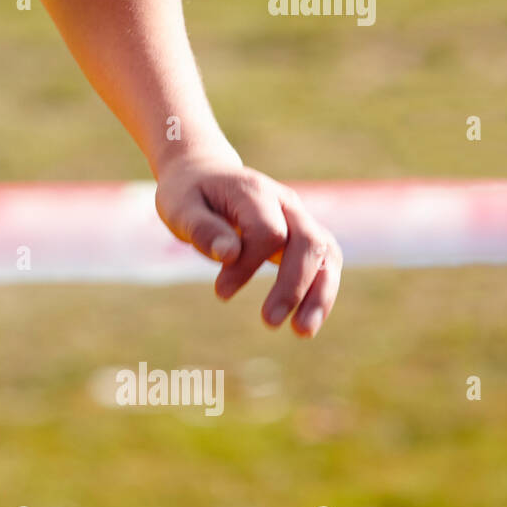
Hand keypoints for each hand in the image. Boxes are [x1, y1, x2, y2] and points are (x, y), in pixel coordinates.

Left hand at [154, 155, 342, 336]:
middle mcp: (285, 202)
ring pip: (326, 253)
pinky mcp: (303, 233)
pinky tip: (305, 321)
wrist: (205, 175)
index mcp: (253, 191)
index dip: (248, 266)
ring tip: (302, 332)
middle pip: (308, 242)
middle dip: (293, 285)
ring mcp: (299, 216)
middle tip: (269, 322)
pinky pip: (325, 262)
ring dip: (319, 294)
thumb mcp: (180, 207)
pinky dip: (320, 292)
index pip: (267, 232)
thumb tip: (229, 255)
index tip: (221, 292)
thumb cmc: (189, 194)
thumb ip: (202, 229)